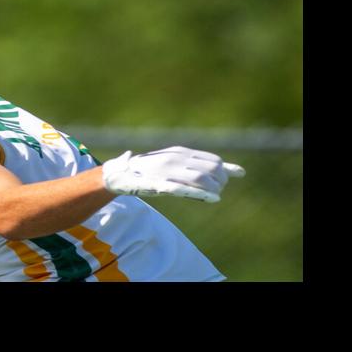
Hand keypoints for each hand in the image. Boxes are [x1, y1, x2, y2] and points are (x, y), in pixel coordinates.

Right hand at [100, 146, 245, 201]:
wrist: (122, 173)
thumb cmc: (151, 169)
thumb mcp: (175, 162)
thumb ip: (197, 164)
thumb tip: (229, 169)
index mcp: (181, 152)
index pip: (214, 161)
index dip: (223, 172)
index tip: (222, 181)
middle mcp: (176, 159)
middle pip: (211, 170)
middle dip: (220, 182)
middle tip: (217, 190)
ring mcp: (167, 171)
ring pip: (201, 179)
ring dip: (213, 189)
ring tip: (213, 196)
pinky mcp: (159, 184)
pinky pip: (183, 189)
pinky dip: (201, 194)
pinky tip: (213, 199)